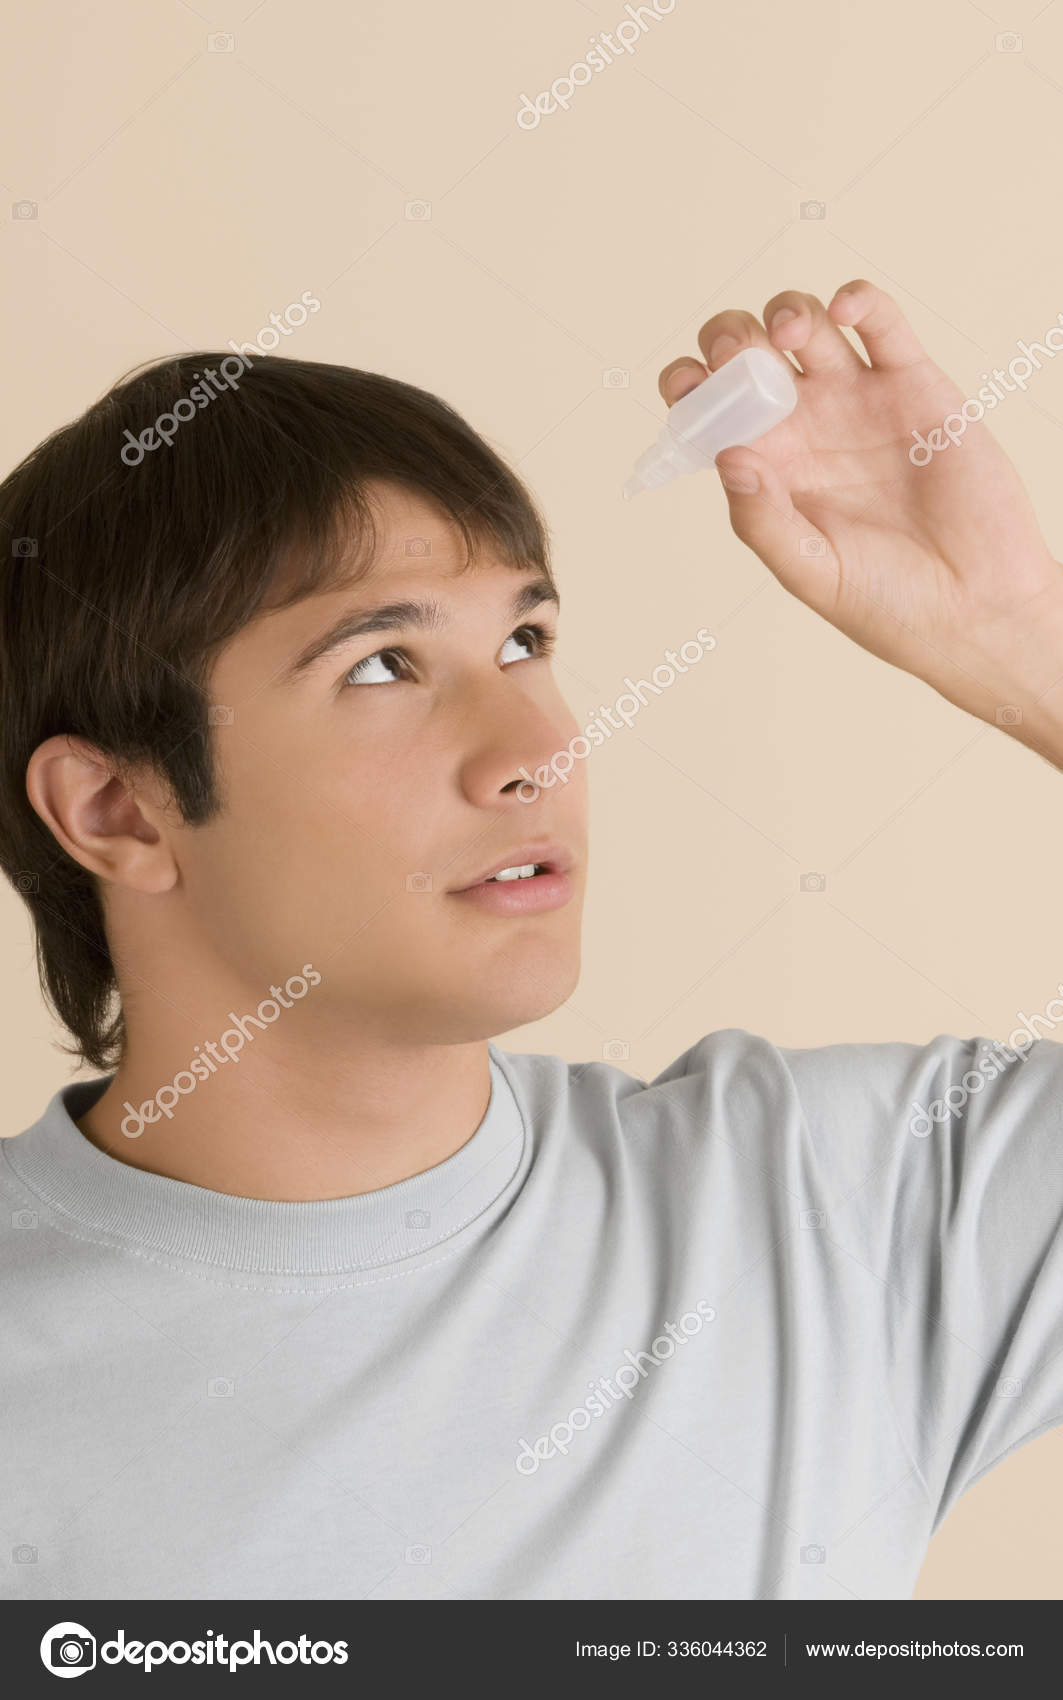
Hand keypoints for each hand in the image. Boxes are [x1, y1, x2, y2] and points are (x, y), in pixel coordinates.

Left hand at [659, 281, 1062, 752]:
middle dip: (730, 338)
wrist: (973, 606)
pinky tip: (844, 309)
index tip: (689, 387)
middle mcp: (805, 426)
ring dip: (787, 312)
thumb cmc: (887, 602)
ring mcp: (856, 400)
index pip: (710, 408)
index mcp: (768, 466)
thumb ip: (763, 520)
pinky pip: (881, 323)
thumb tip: (727, 456)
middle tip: (736, 354)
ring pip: (807, 325)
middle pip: (748, 354)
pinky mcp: (913, 383)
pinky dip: (860, 300)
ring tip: (788, 334)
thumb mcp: (810, 572)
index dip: (691, 386)